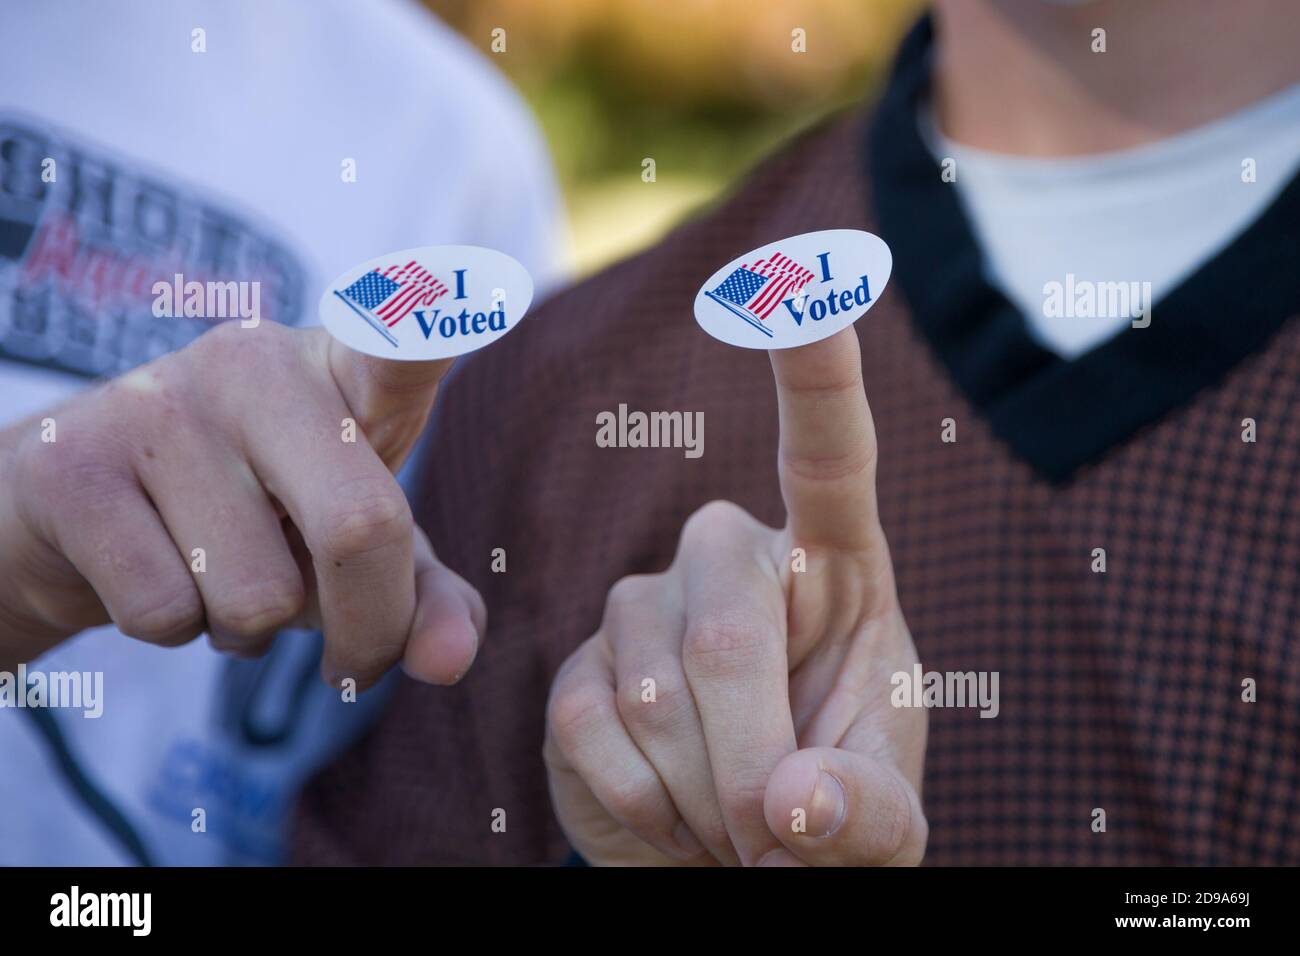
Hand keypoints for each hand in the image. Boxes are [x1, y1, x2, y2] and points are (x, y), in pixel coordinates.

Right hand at [0, 321, 483, 688]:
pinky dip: (172, 630)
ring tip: (220, 574)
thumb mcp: (350, 549)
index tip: (496, 286)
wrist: (78, 508)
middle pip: (358, 529)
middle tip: (354, 659)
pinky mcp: (73, 463)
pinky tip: (156, 572)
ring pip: (256, 596)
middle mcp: (255, 364)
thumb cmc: (250, 517)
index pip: (401, 341)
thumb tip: (450, 660)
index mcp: (343, 370)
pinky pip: (165, 612)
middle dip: (368, 631)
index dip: (437, 325)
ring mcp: (159, 403)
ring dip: (248, 629)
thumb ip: (419, 597)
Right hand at [545, 328, 925, 865]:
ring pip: (656, 686)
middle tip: (776, 843)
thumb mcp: (884, 823)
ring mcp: (641, 607)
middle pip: (726, 624)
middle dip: (756, 757)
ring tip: (732, 825)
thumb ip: (867, 813)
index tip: (804, 279)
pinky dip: (644, 806)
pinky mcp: (577, 668)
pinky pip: (593, 728)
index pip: (827, 453)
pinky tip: (671, 814)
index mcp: (832, 565)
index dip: (816, 371)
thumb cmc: (831, 809)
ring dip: (706, 794)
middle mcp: (729, 560)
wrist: (732, 858)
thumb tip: (791, 798)